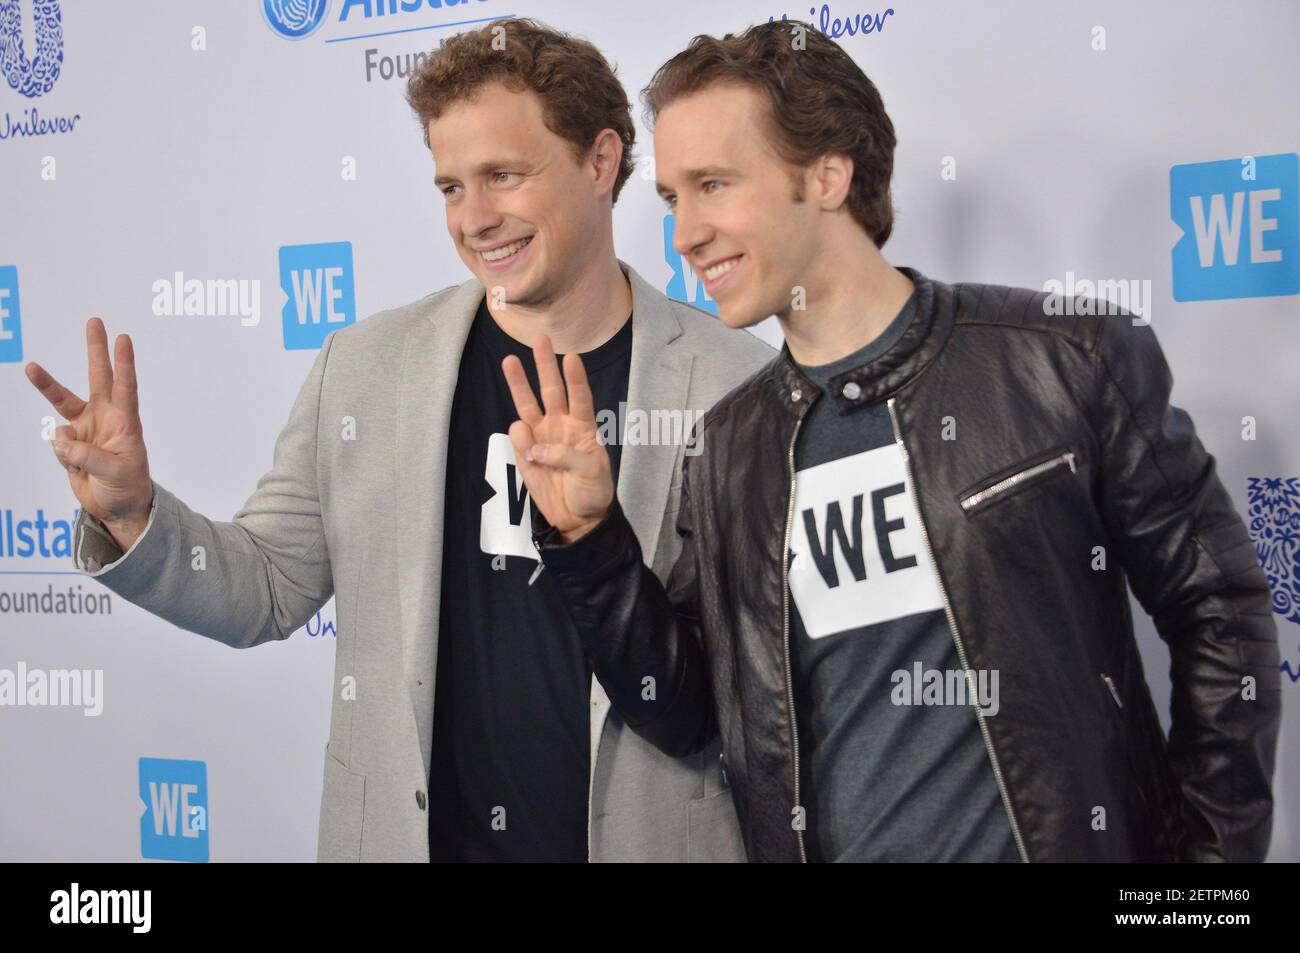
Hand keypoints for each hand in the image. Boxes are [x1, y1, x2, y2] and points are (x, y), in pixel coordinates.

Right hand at [26, 317, 153, 548]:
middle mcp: (105, 418)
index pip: (125, 387)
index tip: (123, 339)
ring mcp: (85, 429)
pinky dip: (61, 455)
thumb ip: (89, 456)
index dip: (123, 364)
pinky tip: (76, 468)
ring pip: (62, 401)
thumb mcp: (115, 473)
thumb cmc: (127, 486)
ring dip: (47, 385)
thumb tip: (61, 439)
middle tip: (95, 321)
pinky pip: (56, 443)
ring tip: (31, 367)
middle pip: (97, 378)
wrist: (116, 508)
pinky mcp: (68, 444)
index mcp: (125, 422)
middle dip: (95, 350)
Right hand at [502, 335, 613, 542]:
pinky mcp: (525, 454)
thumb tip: (536, 447)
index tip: (571, 357)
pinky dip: (521, 439)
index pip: (580, 397)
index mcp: (583, 427)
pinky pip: (518, 437)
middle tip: (538, 338)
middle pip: (550, 390)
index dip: (575, 378)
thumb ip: (566, 456)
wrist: (578, 519)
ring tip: (510, 361)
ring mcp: (540, 438)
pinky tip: (530, 453)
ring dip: (518, 383)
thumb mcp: (592, 472)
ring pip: (527, 404)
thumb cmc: (593, 491)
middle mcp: (560, 426)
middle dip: (544, 365)